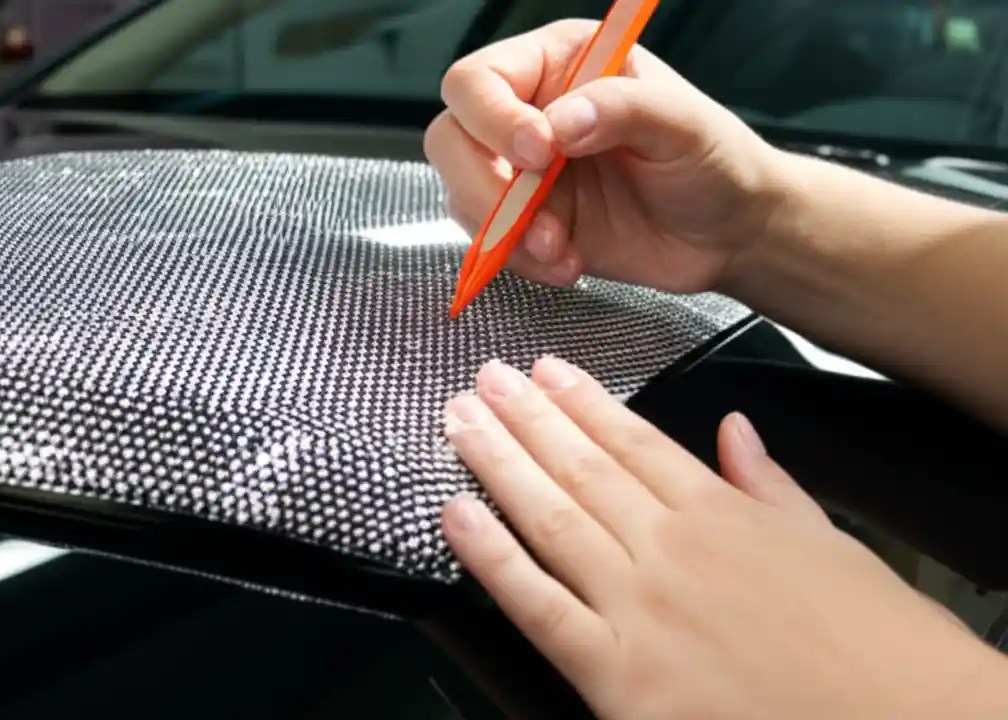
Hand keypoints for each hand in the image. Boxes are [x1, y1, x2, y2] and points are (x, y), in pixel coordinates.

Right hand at [425, 20, 786, 292]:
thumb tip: (558, 124)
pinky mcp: (528, 224)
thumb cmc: (716, 162)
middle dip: (482, 184)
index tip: (539, 153)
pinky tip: (566, 262)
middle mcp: (530, 113)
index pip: (479, 81)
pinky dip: (519, 260)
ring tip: (560, 246)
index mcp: (560, 64)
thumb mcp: (682, 124)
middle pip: (451, 137)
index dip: (494, 118)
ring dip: (502, 230)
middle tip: (535, 214)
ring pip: (461, 193)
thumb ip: (620, 109)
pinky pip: (489, 242)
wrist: (731, 234)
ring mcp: (523, 173)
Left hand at [440, 357, 1007, 719]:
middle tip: (481, 377)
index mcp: (719, 513)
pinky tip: (456, 513)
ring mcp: (639, 608)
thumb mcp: (827, 544)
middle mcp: (670, 548)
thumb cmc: (874, 647)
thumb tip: (737, 428)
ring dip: (496, 461)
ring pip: (550, 517)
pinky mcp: (619, 675)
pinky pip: (538, 605)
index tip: (542, 371)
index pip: (632, 439)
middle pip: (579, 466)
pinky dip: (491, 557)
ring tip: (458, 421)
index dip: (579, 402)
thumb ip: (768, 482)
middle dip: (523, 416)